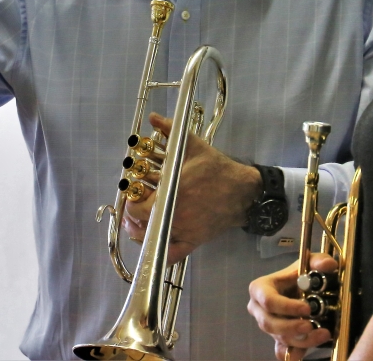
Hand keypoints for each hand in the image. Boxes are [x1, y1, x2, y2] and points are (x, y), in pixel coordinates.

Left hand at [121, 112, 260, 263]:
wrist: (243, 191)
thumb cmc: (216, 168)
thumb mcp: (192, 145)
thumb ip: (170, 131)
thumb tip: (154, 117)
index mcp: (171, 191)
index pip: (137, 203)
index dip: (129, 199)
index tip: (130, 192)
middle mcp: (174, 213)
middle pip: (141, 222)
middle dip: (132, 214)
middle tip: (132, 205)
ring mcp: (183, 230)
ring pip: (152, 239)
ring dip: (140, 232)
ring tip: (135, 223)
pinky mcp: (193, 241)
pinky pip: (172, 255)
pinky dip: (159, 254)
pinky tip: (152, 243)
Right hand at [247, 253, 337, 360]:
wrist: (300, 289)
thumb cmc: (299, 275)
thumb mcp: (308, 263)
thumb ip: (318, 261)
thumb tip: (328, 264)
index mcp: (260, 288)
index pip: (268, 300)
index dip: (286, 307)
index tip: (307, 308)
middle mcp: (258, 309)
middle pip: (269, 323)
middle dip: (291, 327)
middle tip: (311, 326)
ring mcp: (267, 326)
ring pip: (279, 338)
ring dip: (301, 340)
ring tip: (323, 334)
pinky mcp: (277, 340)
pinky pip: (281, 352)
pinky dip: (294, 354)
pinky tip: (306, 351)